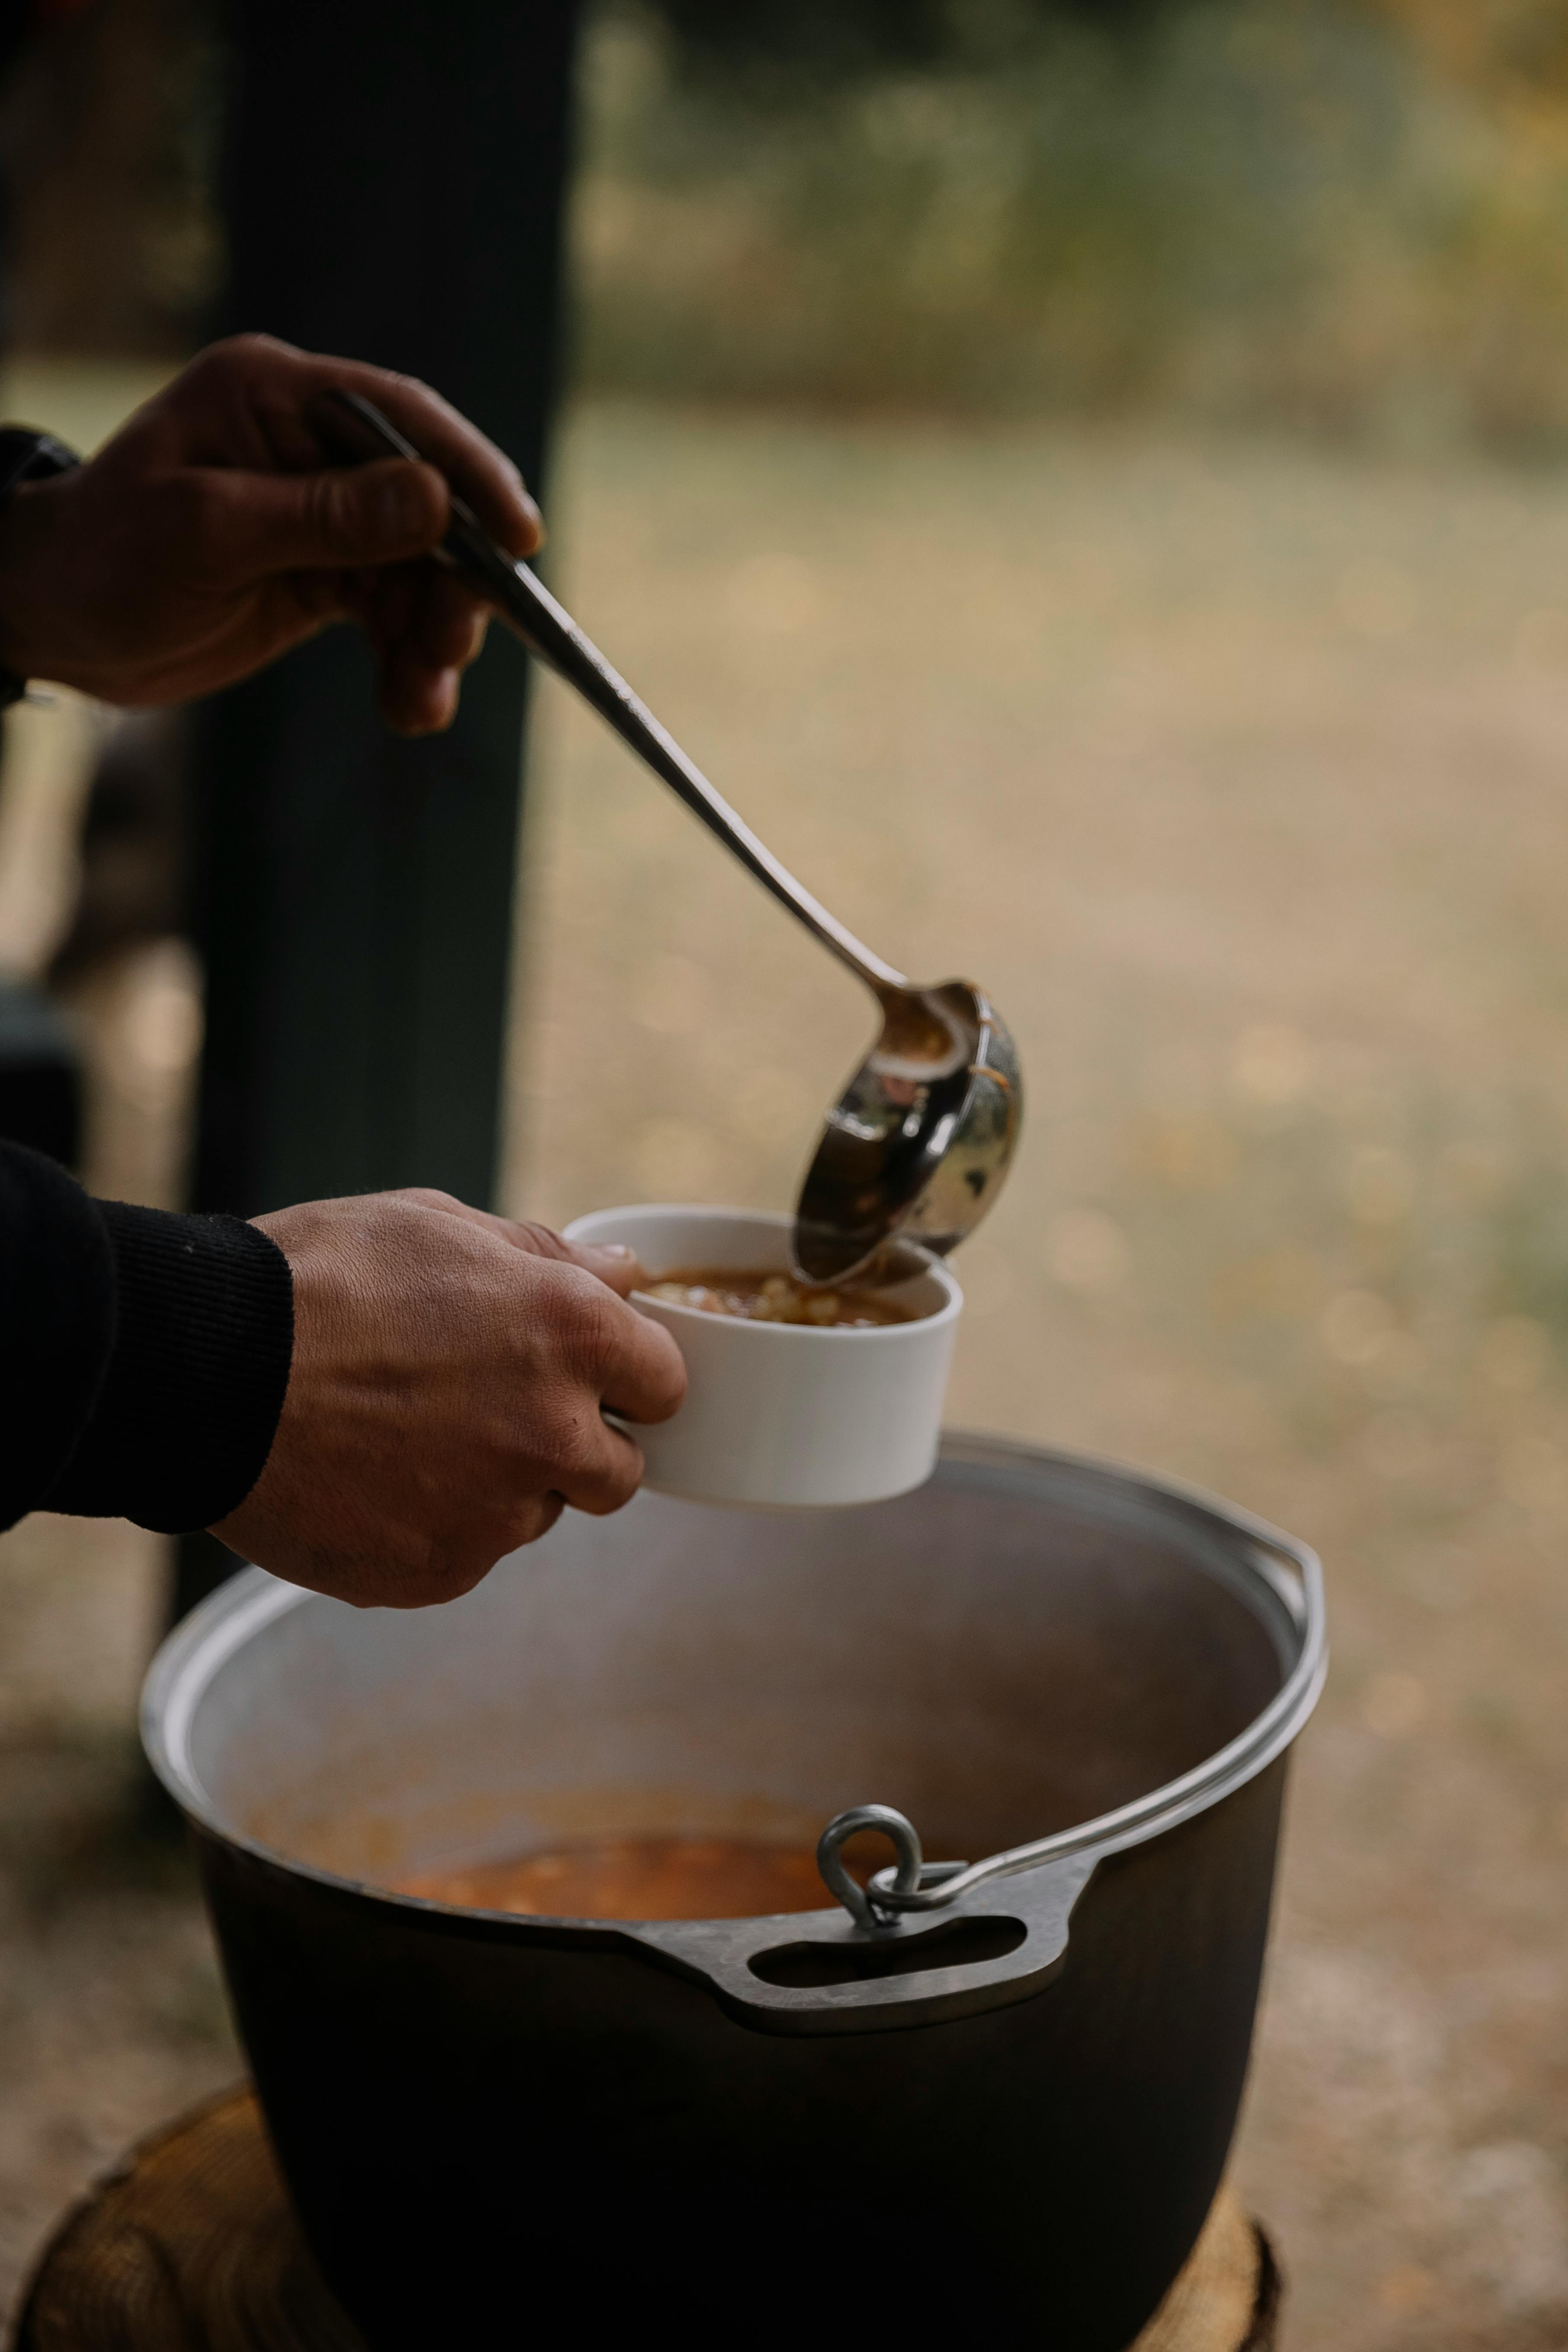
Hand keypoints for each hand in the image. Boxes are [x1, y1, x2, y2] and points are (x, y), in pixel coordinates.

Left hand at [0, 334, 541, 733]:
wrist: (54, 624)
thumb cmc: (103, 560)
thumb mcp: (208, 533)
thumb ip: (323, 517)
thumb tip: (435, 500)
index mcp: (275, 397)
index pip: (402, 420)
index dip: (470, 476)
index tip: (519, 539)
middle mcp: (309, 445)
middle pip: (428, 504)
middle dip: (452, 583)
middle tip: (451, 652)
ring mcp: (320, 513)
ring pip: (420, 569)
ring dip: (432, 638)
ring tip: (421, 700)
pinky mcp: (322, 574)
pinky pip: (393, 614)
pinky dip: (408, 661)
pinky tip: (408, 705)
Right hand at [212, 1189, 684, 1607]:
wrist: (205, 1371)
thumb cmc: (319, 1280)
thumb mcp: (440, 1227)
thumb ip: (547, 1257)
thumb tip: (620, 1274)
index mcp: (571, 1335)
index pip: (665, 1382)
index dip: (628, 1377)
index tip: (592, 1374)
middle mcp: (552, 1434)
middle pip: (620, 1472)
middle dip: (576, 1448)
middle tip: (499, 1414)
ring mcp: (497, 1517)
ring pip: (537, 1516)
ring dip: (502, 1488)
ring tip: (412, 1438)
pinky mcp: (438, 1574)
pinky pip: (466, 1555)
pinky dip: (435, 1526)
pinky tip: (374, 1480)